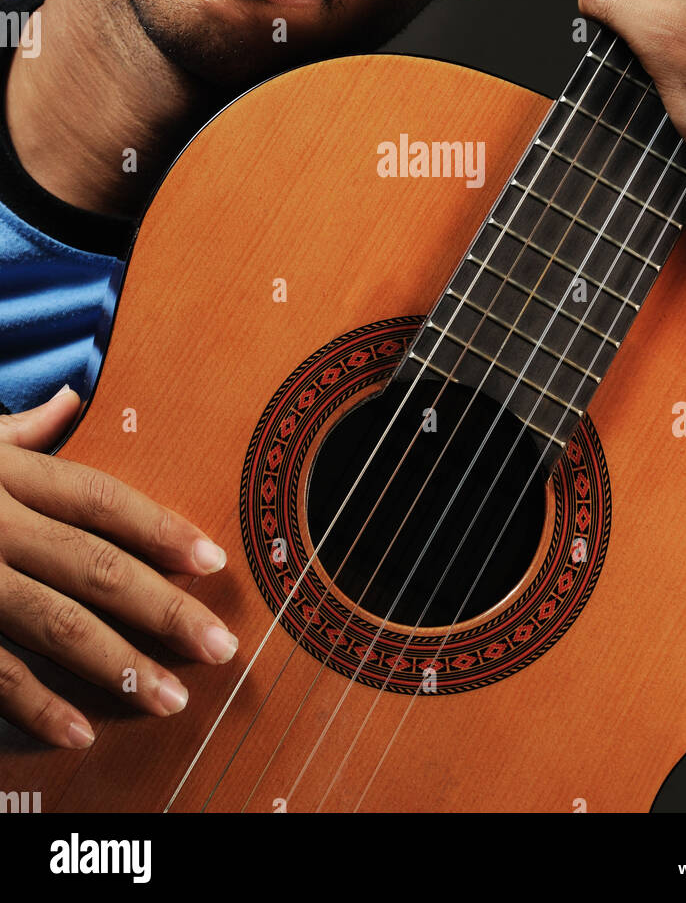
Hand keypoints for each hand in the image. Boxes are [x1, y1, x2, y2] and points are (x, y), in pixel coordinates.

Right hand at [0, 386, 236, 747]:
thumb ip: (19, 429)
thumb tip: (71, 399)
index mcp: (6, 475)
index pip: (101, 499)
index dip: (160, 528)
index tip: (213, 562)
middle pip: (95, 565)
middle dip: (163, 608)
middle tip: (218, 646)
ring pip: (53, 621)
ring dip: (118, 665)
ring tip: (171, 698)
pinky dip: (35, 703)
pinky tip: (79, 731)